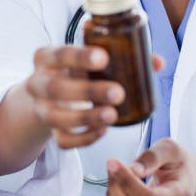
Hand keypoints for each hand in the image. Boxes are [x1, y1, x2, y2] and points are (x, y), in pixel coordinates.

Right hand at [26, 45, 163, 148]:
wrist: (47, 94)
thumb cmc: (75, 71)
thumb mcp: (88, 59)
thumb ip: (121, 57)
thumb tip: (157, 62)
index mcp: (46, 58)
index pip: (58, 54)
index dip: (79, 56)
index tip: (104, 57)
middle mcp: (37, 83)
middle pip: (55, 88)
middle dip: (87, 91)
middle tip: (118, 92)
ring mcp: (41, 109)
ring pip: (55, 117)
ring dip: (86, 118)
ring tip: (112, 115)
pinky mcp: (49, 131)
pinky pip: (62, 141)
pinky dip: (83, 139)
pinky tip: (103, 131)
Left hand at [106, 139, 195, 195]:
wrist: (185, 182)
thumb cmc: (177, 165)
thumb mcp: (169, 149)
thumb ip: (152, 157)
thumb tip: (134, 170)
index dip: (126, 181)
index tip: (113, 162)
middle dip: (116, 187)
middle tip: (116, 167)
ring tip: (119, 178)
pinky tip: (120, 190)